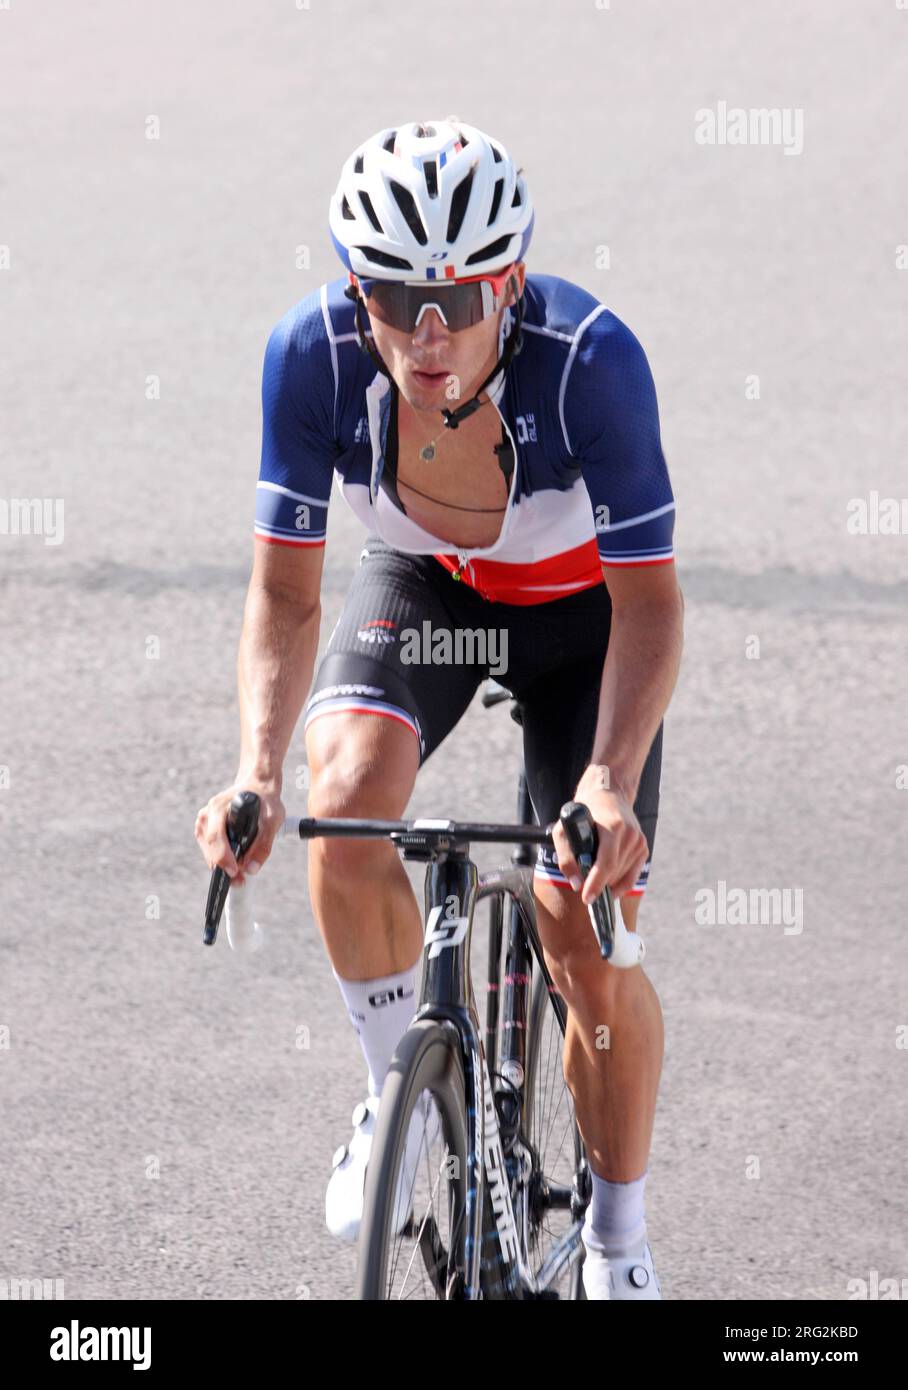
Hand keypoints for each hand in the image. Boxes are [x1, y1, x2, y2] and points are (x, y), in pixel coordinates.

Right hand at [194, 780, 285, 887]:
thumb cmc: (265, 800)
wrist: (258, 786)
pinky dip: (221, 858)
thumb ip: (263, 845)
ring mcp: (204, 821)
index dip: (224, 857)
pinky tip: (233, 864)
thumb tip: (251, 869)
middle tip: (240, 881)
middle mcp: (207, 814)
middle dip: (223, 867)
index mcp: (219, 807)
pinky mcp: (206, 828)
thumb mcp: (272, 821)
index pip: (216, 837)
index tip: (235, 872)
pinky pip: (210, 848)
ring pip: (208, 850)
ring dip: (221, 865)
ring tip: (239, 876)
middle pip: (210, 847)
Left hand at [552, 767, 647, 905]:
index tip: (587, 899)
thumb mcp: (564, 830)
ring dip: (608, 883)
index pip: (607, 862)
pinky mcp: (643, 847)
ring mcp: (639, 841)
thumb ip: (566, 858)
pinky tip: (609, 885)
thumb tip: (576, 884)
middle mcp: (630, 834)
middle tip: (586, 891)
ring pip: (623, 876)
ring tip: (595, 878)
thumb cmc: (583, 812)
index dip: (596, 883)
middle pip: (614, 872)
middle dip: (599, 885)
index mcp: (613, 826)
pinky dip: (620, 883)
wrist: (608, 794)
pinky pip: (633, 875)